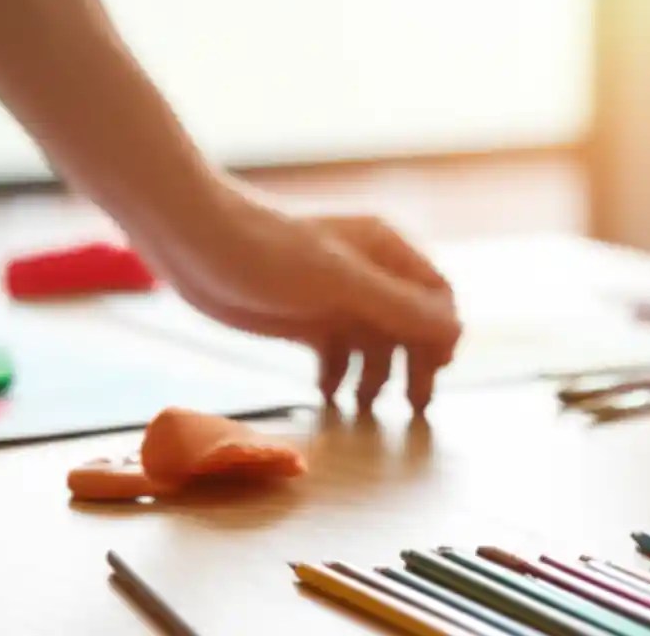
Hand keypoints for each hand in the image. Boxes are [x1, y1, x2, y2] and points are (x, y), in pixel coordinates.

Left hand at [135, 179, 460, 411]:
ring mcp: (336, 298)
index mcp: (386, 251)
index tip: (436, 372)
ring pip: (375, 344)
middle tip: (413, 409)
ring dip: (376, 377)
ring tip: (361, 409)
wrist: (194, 241)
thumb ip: (398, 306)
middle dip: (415, 364)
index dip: (442, 334)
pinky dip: (340, 376)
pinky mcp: (305, 319)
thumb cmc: (267, 250)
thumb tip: (456, 333)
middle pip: (411, 325)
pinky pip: (339, 353)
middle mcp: (367, 274)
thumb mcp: (340, 281)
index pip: (436, 297)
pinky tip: (329, 396)